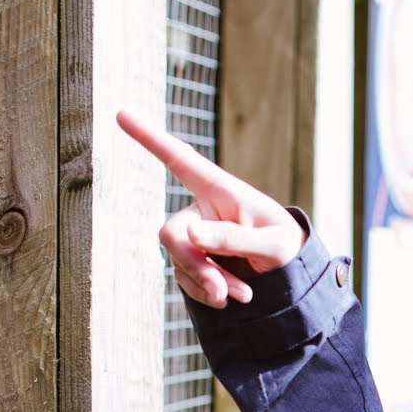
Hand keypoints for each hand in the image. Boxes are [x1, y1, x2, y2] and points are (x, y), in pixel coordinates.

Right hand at [116, 109, 307, 307]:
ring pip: (179, 262)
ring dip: (209, 283)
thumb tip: (192, 233)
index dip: (151, 138)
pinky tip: (230, 298)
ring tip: (244, 295)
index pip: (181, 161)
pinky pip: (185, 280)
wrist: (291, 276)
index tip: (121, 113)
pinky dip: (206, 293)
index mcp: (221, 191)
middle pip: (172, 234)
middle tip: (224, 291)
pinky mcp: (193, 263)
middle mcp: (201, 211)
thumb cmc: (286, 249)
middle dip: (196, 265)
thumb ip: (236, 238)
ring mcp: (194, 238)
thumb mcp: (274, 244)